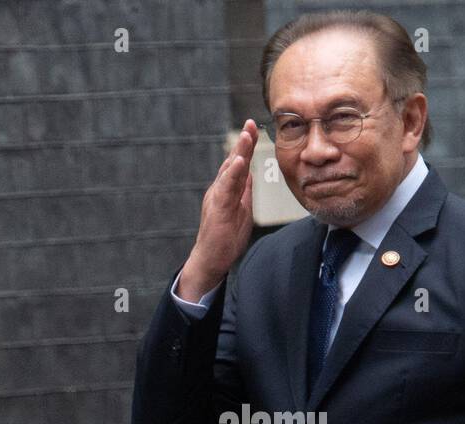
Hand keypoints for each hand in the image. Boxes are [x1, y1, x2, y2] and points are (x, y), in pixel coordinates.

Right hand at [178, 118, 256, 300]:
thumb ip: (244, 192)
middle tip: (251, 123)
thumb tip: (250, 173)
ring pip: (229, 171)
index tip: (253, 128)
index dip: (246, 147)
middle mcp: (219, 190)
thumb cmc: (224, 239)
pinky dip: (232, 174)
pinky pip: (226, 189)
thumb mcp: (241, 210)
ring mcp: (217, 198)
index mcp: (226, 190)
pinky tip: (238, 162)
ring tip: (247, 135)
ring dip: (238, 152)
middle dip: (243, 142)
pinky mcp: (218, 210)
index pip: (238, 164)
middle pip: (233, 162)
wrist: (210, 260)